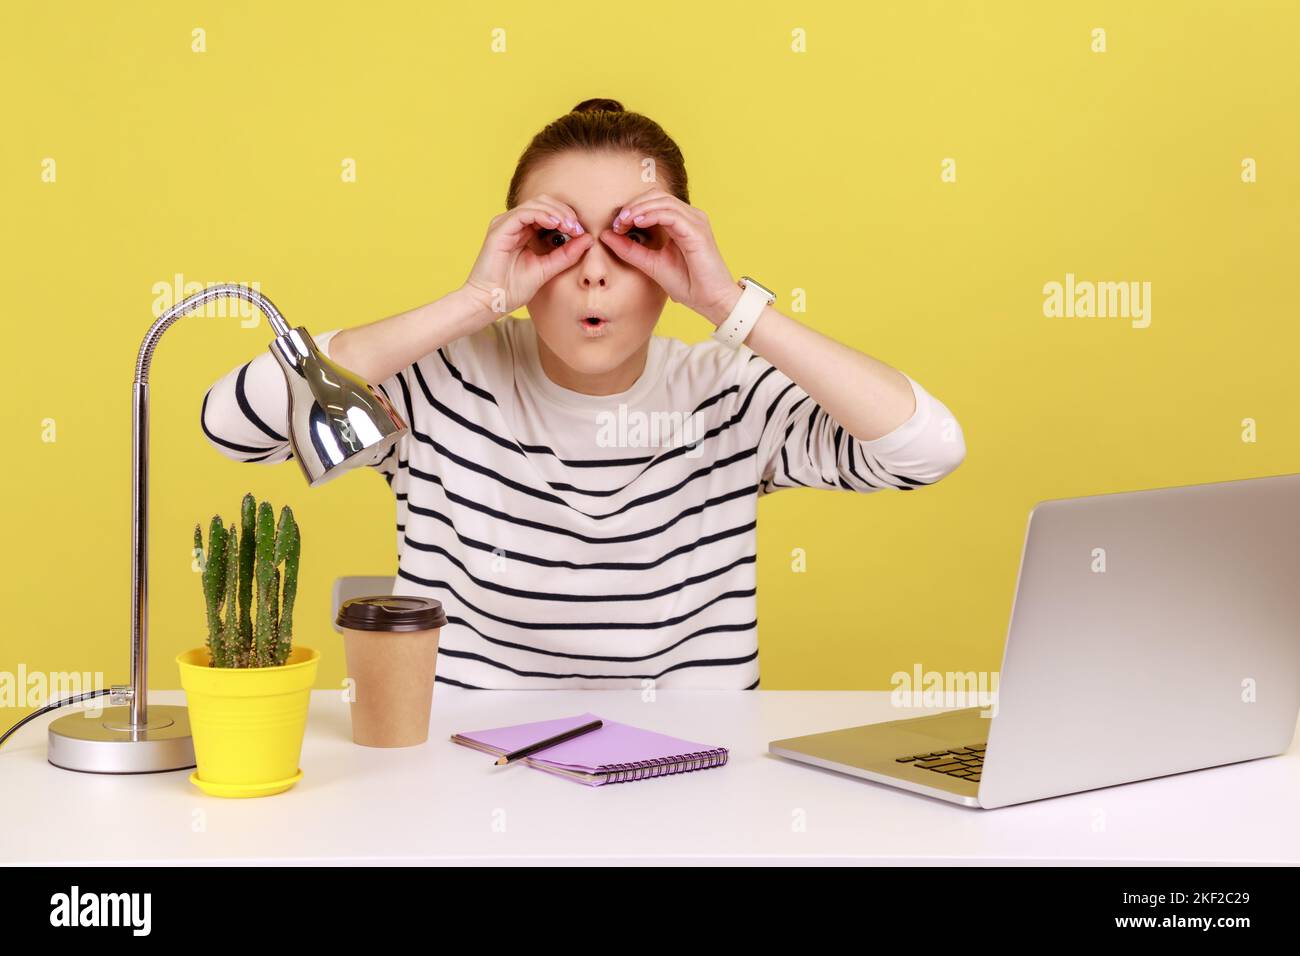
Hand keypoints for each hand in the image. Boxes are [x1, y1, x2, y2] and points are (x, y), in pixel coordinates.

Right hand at [461, 195, 596, 319]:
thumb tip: (588, 239)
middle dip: (564, 212)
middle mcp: (513, 223)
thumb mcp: (547, 269)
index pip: (548, 212)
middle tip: (577, 227)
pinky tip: (555, 224)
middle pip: (544, 202)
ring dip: (556, 213)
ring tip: (569, 225)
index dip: (567, 217)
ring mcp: (505, 224)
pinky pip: (523, 213)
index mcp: (523, 231)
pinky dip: (542, 215)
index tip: (581, 231)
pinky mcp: (499, 229)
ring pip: (535, 204)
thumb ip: (566, 255)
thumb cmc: (512, 288)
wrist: (490, 301)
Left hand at [598, 189, 740, 325]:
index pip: (654, 201)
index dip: (632, 207)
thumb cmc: (688, 284)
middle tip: (617, 222)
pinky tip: (637, 222)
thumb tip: (606, 235)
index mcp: (681, 222)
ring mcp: (696, 222)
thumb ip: (630, 250)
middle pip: (657, 196)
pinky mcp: (697, 231)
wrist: (711, 300)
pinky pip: (671, 215)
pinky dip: (651, 215)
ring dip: (639, 209)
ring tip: (623, 222)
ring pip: (663, 202)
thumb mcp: (651, 264)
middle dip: (633, 205)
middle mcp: (690, 217)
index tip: (616, 225)